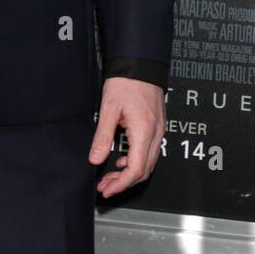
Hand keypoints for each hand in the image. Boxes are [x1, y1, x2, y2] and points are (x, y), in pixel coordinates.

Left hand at [88, 77, 165, 198]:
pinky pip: (149, 152)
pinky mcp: (157, 126)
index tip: (106, 189)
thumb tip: (95, 159)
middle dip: (123, 182)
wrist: (140, 64)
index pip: (135, 170)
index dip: (120, 184)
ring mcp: (159, 131)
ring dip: (129, 173)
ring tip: (110, 175)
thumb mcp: (108, 109)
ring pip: (148, 163)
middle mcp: (155, 134)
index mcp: (144, 132)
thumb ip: (102, 136)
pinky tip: (121, 159)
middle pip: (144, 171)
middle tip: (104, 185)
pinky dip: (135, 161)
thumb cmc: (126, 81)